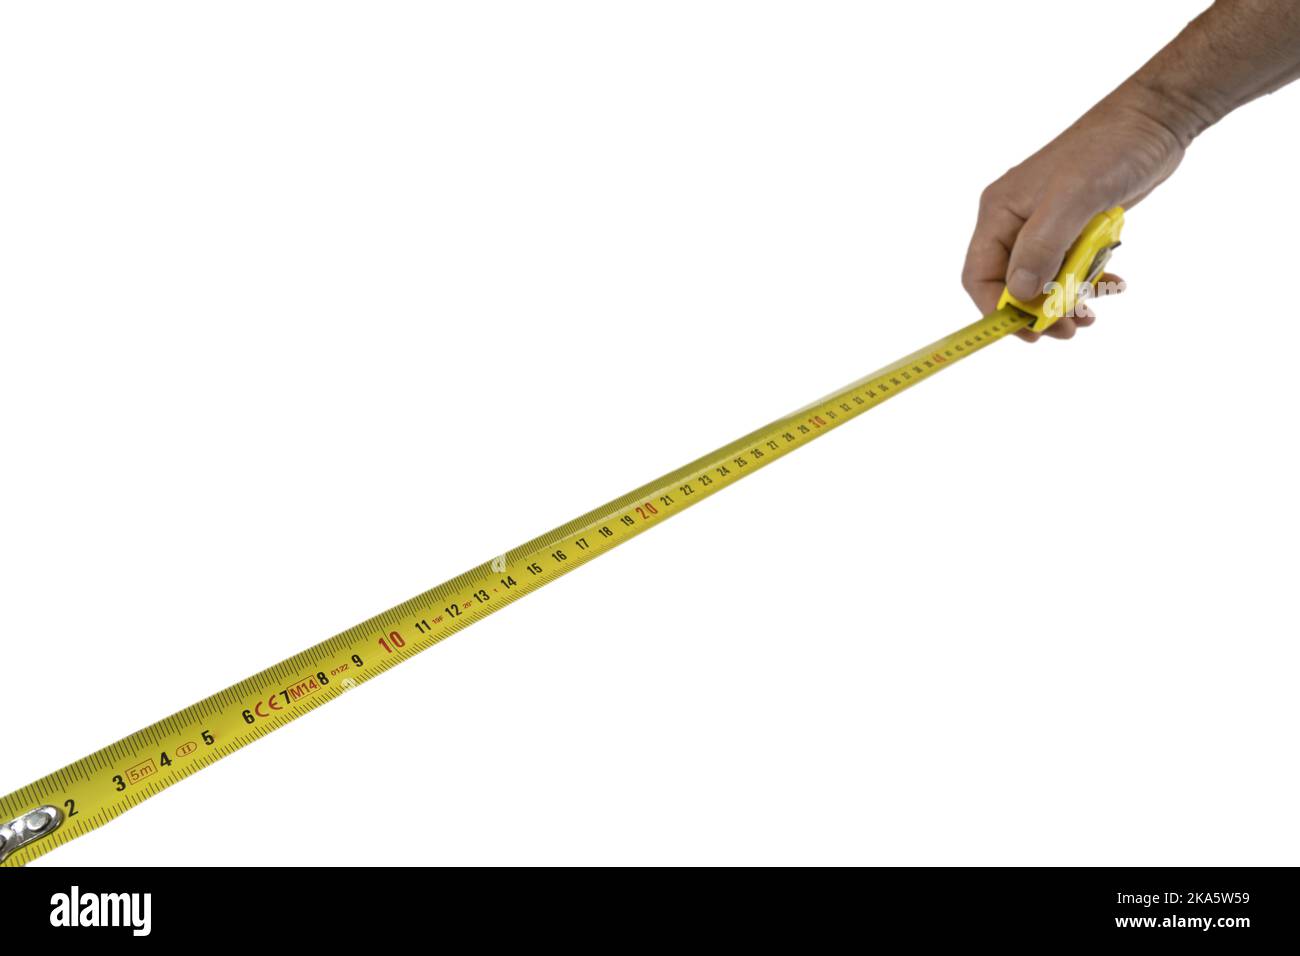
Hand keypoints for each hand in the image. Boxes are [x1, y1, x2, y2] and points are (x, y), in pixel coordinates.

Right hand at [962, 94, 1184, 340]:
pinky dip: (1087, 282)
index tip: (1030, 332)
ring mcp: (1043, 225)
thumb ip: (1042, 246)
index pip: (980, 276)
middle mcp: (1015, 222)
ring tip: (1091, 315)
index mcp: (1000, 213)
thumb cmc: (1109, 149)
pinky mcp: (1071, 226)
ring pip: (1041, 280)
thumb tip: (1019, 294)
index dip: (997, 310)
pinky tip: (1113, 282)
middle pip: (1010, 284)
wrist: (1152, 120)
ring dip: (1065, 302)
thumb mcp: (1072, 198)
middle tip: (1068, 329)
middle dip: (1036, 311)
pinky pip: (1068, 267)